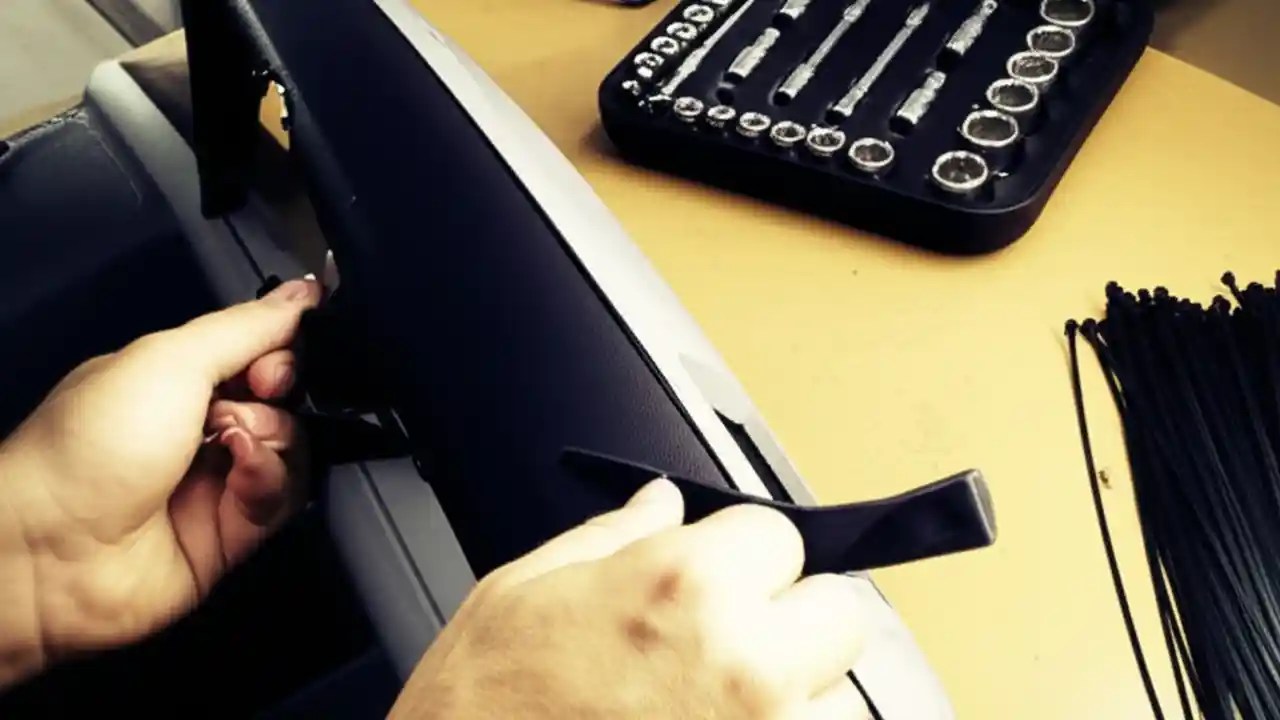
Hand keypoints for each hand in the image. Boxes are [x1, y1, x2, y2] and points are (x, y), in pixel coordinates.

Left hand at [0, 278, 320, 684]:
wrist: (54, 547)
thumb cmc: (87, 445)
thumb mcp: (172, 357)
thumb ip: (247, 325)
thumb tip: (304, 292)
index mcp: (174, 380)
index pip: (260, 355)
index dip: (282, 353)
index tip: (274, 361)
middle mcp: (197, 430)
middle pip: (284, 402)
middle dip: (280, 396)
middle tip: (253, 398)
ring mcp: (215, 483)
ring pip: (292, 451)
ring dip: (276, 440)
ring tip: (235, 444)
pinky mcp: (232, 534)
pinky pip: (283, 500)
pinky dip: (270, 482)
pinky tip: (242, 479)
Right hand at [390, 478, 870, 718]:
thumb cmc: (476, 713)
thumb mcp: (520, 592)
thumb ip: (611, 539)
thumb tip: (660, 504)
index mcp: (681, 585)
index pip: (782, 536)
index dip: (744, 558)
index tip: (720, 581)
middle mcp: (742, 662)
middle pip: (842, 614)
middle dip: (795, 622)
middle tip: (733, 647)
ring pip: (844, 703)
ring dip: (801, 702)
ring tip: (719, 711)